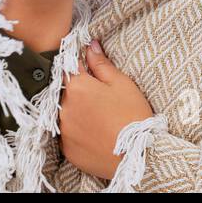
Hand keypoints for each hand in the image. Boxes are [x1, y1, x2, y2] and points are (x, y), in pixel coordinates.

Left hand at [59, 38, 155, 179]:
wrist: (138, 156)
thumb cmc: (133, 116)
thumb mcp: (121, 84)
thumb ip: (101, 64)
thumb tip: (90, 46)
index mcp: (77, 86)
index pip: (70, 67)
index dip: (80, 67)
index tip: (89, 72)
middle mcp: (64, 107)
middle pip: (66, 91)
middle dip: (79, 91)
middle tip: (100, 101)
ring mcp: (63, 129)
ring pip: (64, 113)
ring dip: (76, 112)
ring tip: (98, 119)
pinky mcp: (66, 148)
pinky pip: (67, 134)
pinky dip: (77, 132)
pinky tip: (94, 134)